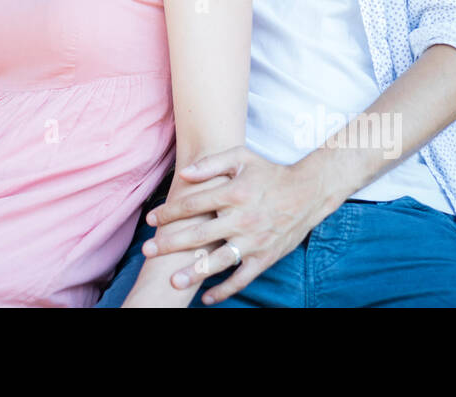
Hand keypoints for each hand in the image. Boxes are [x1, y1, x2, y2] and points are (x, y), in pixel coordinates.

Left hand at [142, 146, 336, 305]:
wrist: (307, 192)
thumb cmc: (269, 172)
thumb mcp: (241, 157)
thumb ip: (211, 163)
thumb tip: (183, 173)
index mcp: (233, 193)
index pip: (192, 204)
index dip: (168, 212)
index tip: (150, 219)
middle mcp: (242, 219)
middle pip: (199, 234)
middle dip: (170, 243)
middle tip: (147, 250)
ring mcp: (253, 241)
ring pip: (219, 261)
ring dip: (195, 272)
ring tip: (173, 281)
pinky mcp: (265, 257)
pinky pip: (242, 278)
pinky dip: (225, 290)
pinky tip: (207, 298)